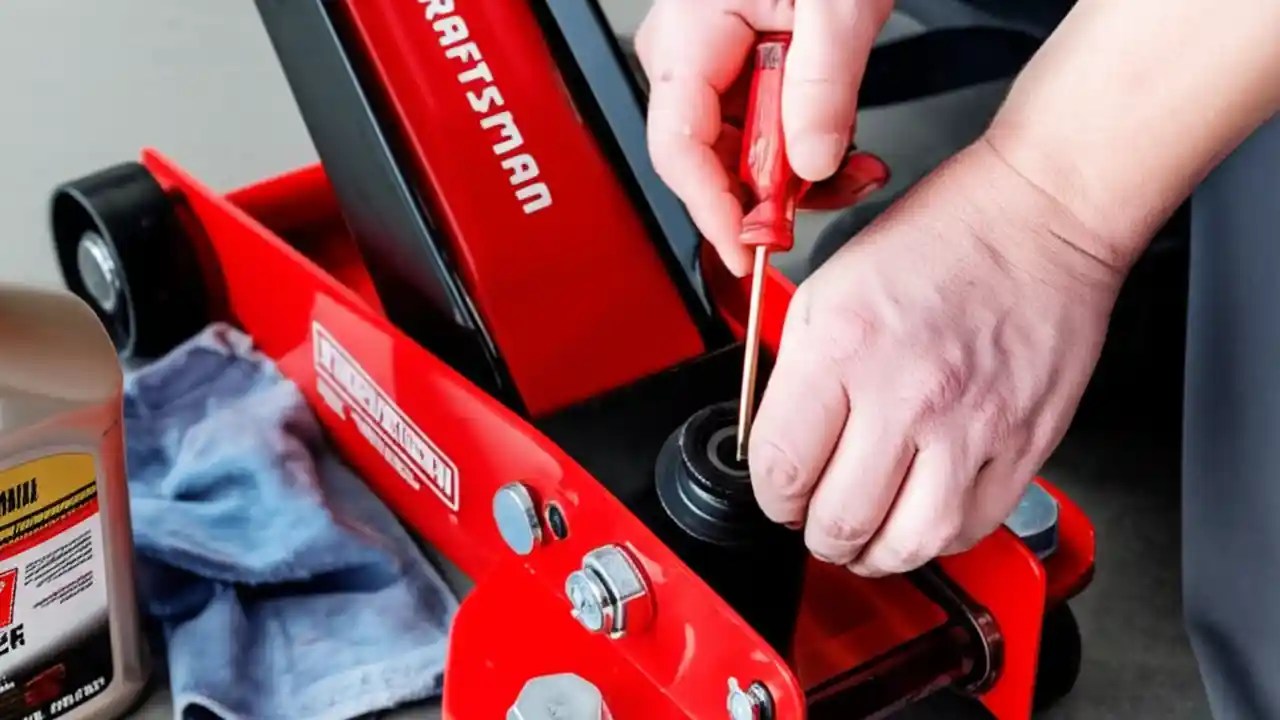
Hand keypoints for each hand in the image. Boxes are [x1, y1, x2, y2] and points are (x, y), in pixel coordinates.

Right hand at [636, 0, 893, 275]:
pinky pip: (758, 135)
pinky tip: (839, 155)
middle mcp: (686, 55)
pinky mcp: (740, 75)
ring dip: (795, 181)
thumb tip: (810, 166)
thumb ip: (824, 85)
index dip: (712, 209)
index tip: (747, 252)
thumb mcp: (836, 5)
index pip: (680, 147)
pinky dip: (801, 155)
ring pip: (737, 156)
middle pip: (707, 160)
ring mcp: (710, 67)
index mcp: (687, 34)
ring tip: (853, 173)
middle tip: (823, 207)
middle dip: (768, 198)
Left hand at [749, 139, 1127, 575]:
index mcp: (842, 347)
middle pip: (839, 522)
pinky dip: (935, 537)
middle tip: (816, 519)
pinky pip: (970, 527)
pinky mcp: (1024, 444)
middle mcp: (906, 394)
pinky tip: (919, 514)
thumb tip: (780, 440)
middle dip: (815, 534)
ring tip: (864, 536)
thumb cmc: (941, 238)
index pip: (781, 468)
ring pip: (906, 545)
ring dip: (874, 554)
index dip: (771, 497)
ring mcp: (971, 426)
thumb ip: (799, 369)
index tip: (779, 495)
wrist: (1041, 216)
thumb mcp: (831, 285)